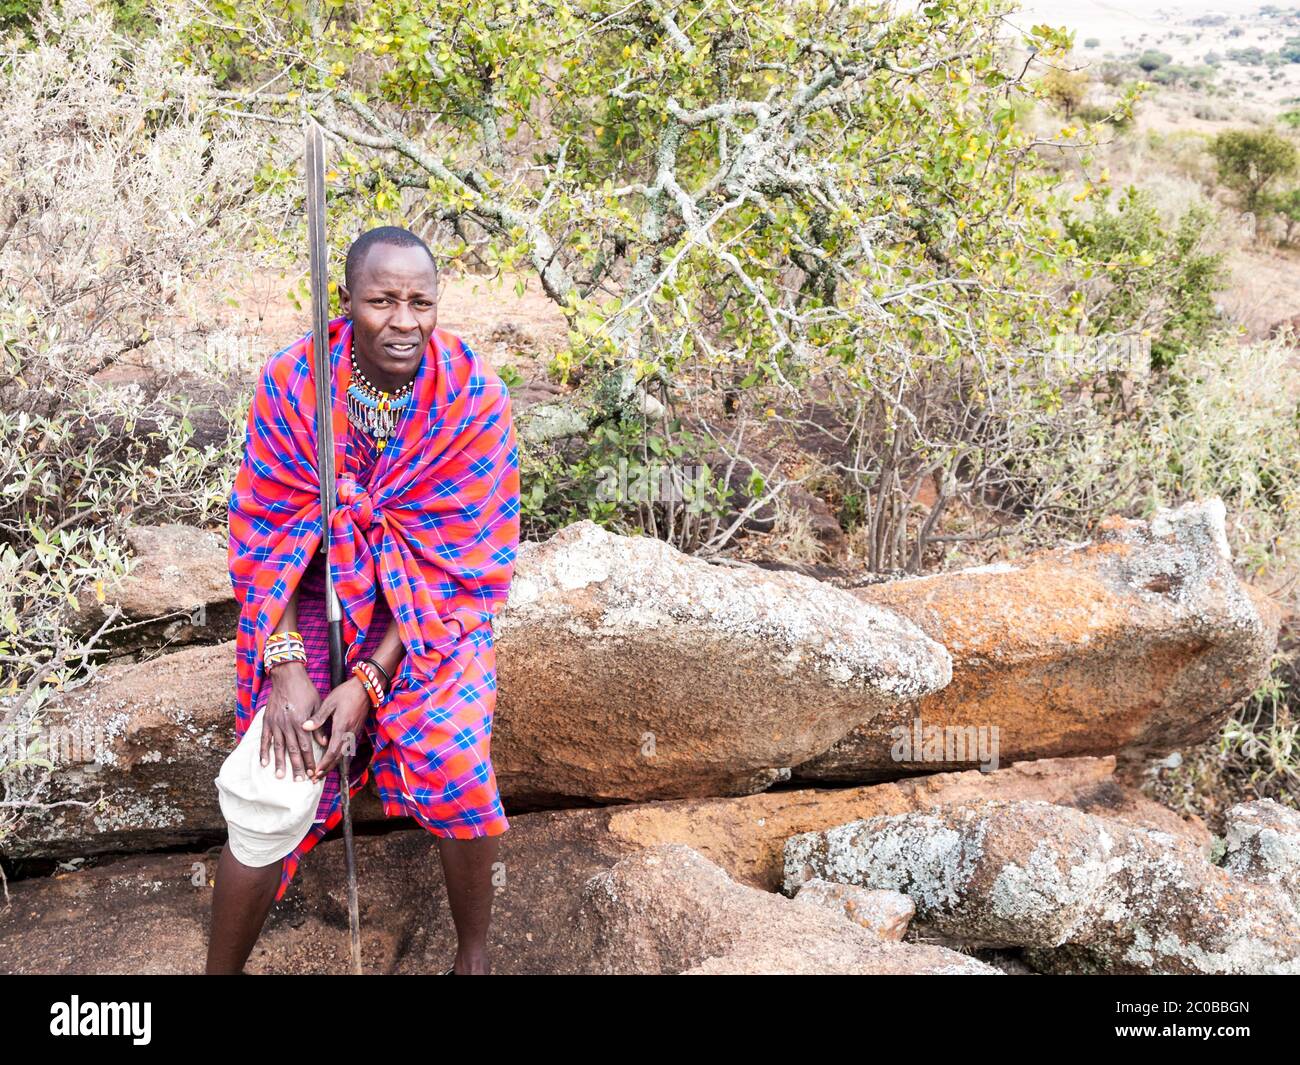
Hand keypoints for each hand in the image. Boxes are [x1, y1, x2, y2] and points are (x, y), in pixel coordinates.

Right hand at [262, 662, 321, 781]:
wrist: (287, 676)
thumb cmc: (305, 690)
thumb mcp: (317, 705)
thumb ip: (319, 725)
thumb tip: (324, 743)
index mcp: (301, 722)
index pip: (307, 747)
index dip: (310, 761)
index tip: (312, 773)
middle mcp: (288, 725)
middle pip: (292, 750)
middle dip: (296, 767)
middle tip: (298, 781)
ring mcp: (276, 723)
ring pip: (278, 747)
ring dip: (279, 763)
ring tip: (280, 776)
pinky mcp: (267, 720)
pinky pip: (265, 739)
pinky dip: (264, 751)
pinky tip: (264, 763)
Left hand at [304, 677, 372, 780]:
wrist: (366, 688)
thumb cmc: (347, 693)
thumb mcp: (330, 702)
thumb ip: (318, 717)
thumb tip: (304, 727)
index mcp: (341, 727)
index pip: (333, 751)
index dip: (324, 764)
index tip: (316, 772)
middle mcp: (349, 734)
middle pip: (339, 757)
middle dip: (327, 769)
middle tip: (316, 778)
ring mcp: (354, 733)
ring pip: (345, 754)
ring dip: (334, 765)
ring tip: (324, 772)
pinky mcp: (356, 731)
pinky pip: (349, 749)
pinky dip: (341, 758)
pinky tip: (336, 760)